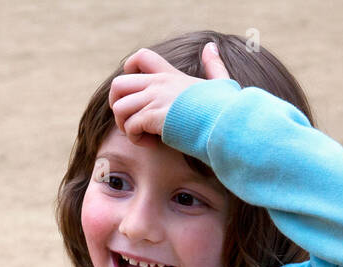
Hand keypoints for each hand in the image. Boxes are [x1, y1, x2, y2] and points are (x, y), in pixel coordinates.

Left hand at [108, 42, 231, 144]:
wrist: (225, 123)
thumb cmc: (224, 107)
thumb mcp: (220, 81)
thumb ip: (213, 65)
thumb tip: (211, 47)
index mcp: (170, 75)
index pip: (141, 57)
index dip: (129, 70)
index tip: (135, 90)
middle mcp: (158, 84)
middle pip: (119, 83)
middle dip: (117, 103)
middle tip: (130, 119)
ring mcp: (155, 99)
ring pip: (119, 107)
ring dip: (125, 125)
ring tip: (140, 134)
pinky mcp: (153, 116)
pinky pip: (130, 126)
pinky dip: (135, 139)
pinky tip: (151, 143)